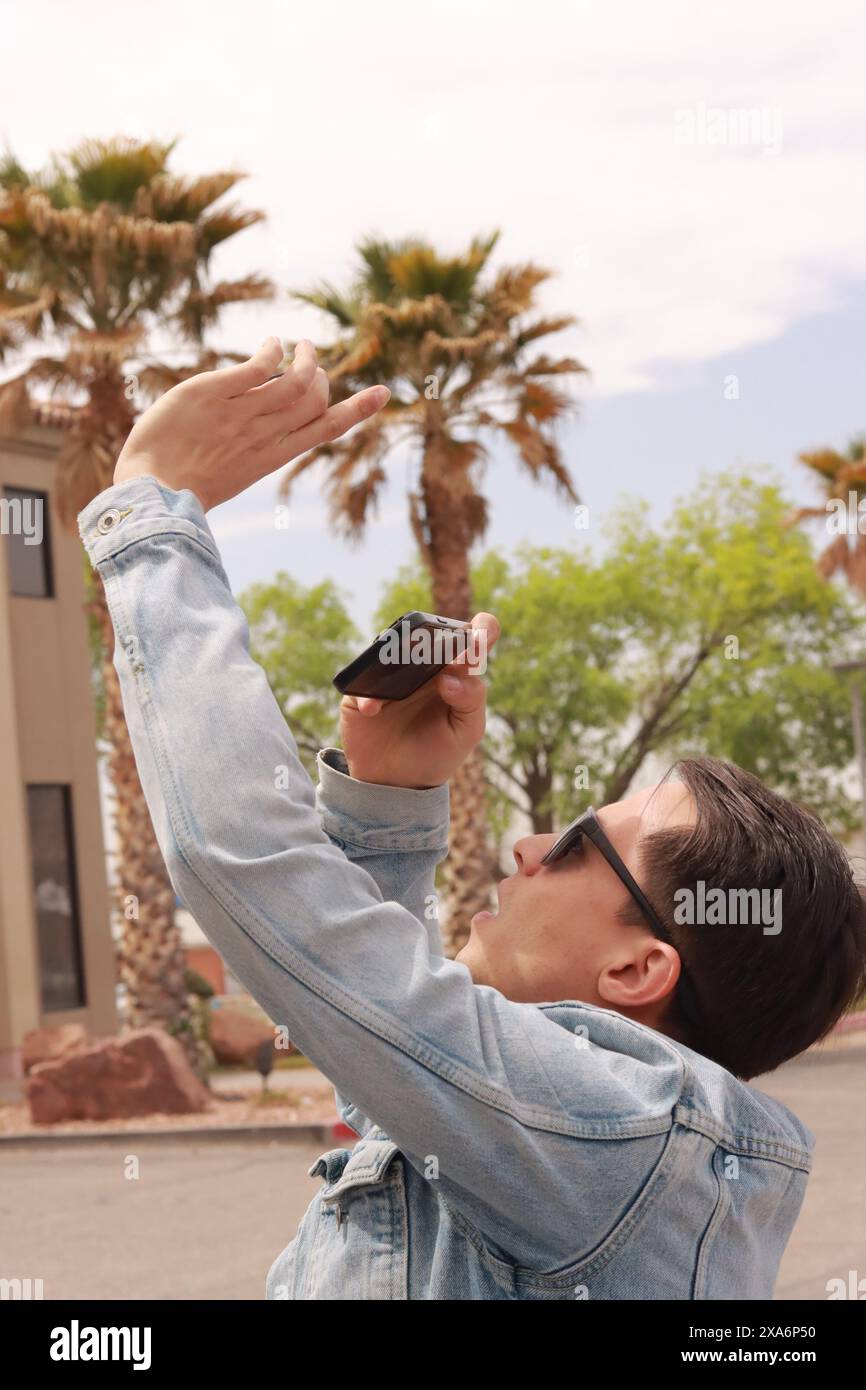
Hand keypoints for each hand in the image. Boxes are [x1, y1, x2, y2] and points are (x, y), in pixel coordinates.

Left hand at [114, 338, 389, 510]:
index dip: (358, 411)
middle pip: (316, 400)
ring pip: (295, 381)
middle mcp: (263, 434)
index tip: (383, 392)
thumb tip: (267, 427)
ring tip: (303, 346)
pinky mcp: (215, 393)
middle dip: (321, 377)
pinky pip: (259, 366)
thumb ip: (253, 447)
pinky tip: (272, 343)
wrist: (150, 493)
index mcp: (271, 457)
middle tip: (312, 361)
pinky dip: (274, 350)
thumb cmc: (182, 487)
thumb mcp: (229, 472)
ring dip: (306, 357)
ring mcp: (241, 413)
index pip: (325, 430)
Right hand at [339, 613, 499, 788]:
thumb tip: (450, 677)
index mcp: (455, 672)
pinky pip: (363, 683)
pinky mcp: (364, 690)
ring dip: (397, 653)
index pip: (473, 640)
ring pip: (391, 650)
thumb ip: (471, 701)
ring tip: (406, 664)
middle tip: (442, 648)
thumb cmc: (437, 753)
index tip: (480, 639)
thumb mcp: (466, 733)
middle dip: (437, 634)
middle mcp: (424, 666)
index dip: (482, 629)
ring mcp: (391, 675)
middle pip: (430, 635)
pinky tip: (374, 709)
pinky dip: (368, 695)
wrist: (396, 783)